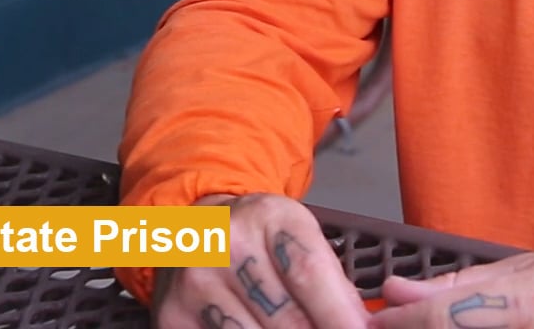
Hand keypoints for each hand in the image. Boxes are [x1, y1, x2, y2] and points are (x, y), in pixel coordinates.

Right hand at [152, 193, 370, 327]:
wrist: (195, 226)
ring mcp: (195, 284)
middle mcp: (225, 245)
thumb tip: (360, 327)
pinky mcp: (173, 317)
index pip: (311, 275)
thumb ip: (333, 282)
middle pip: (289, 321)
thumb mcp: (300, 237)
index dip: (341, 318)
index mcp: (269, 216)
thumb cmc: (260, 237)